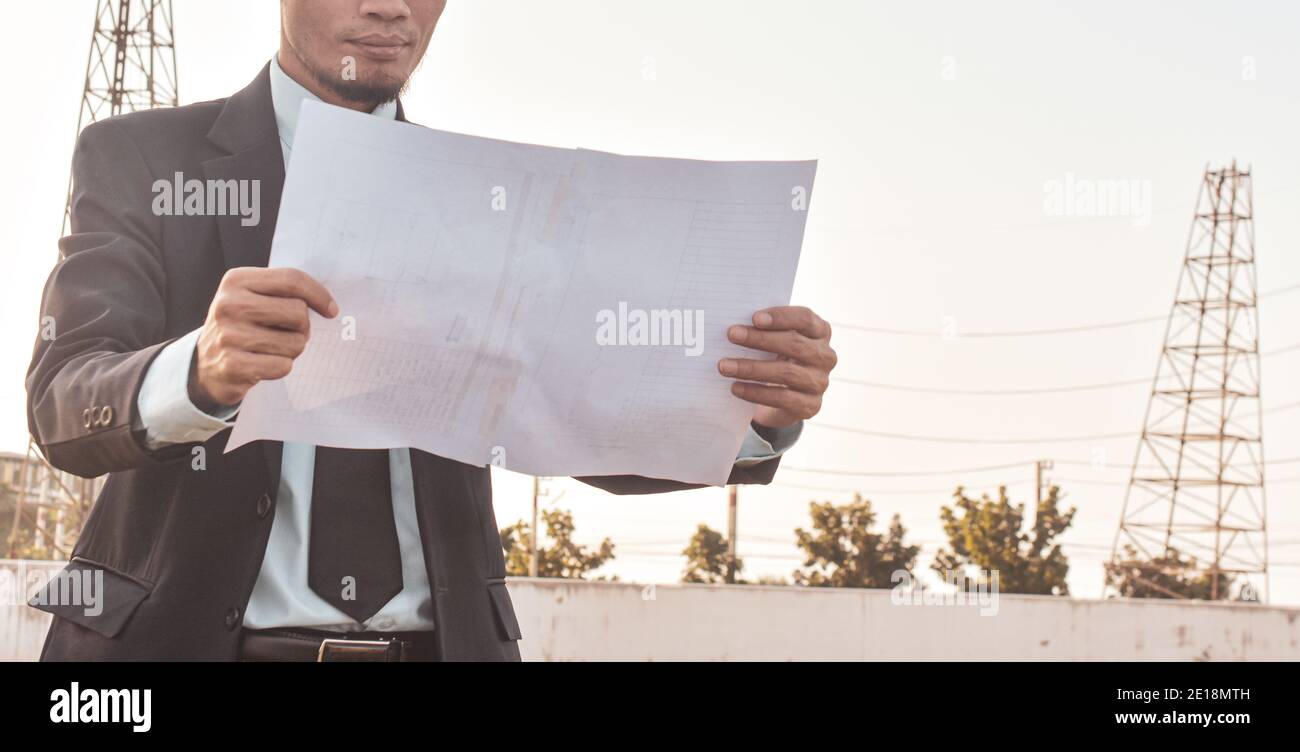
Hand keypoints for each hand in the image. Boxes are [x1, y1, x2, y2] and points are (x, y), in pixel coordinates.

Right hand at [190, 267, 337, 407]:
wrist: (205, 362)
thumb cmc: (242, 326)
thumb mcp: (252, 297)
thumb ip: (284, 292)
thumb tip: (328, 303)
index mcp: (236, 280)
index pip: (291, 279)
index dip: (319, 295)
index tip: (331, 310)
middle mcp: (229, 304)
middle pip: (298, 312)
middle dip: (302, 327)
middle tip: (287, 333)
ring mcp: (228, 335)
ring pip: (295, 342)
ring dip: (292, 350)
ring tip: (271, 348)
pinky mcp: (233, 364)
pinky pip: (283, 365)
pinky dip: (281, 367)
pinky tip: (263, 363)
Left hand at [718, 306, 835, 429]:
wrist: (783, 399)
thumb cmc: (777, 358)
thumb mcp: (776, 341)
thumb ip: (765, 330)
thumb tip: (735, 326)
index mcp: (820, 331)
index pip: (805, 318)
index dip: (781, 317)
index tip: (754, 318)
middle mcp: (825, 356)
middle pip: (795, 344)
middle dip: (760, 339)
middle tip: (731, 335)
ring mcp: (820, 382)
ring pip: (786, 372)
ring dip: (751, 368)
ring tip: (724, 366)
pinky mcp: (810, 405)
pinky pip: (782, 398)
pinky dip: (755, 392)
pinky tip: (735, 387)